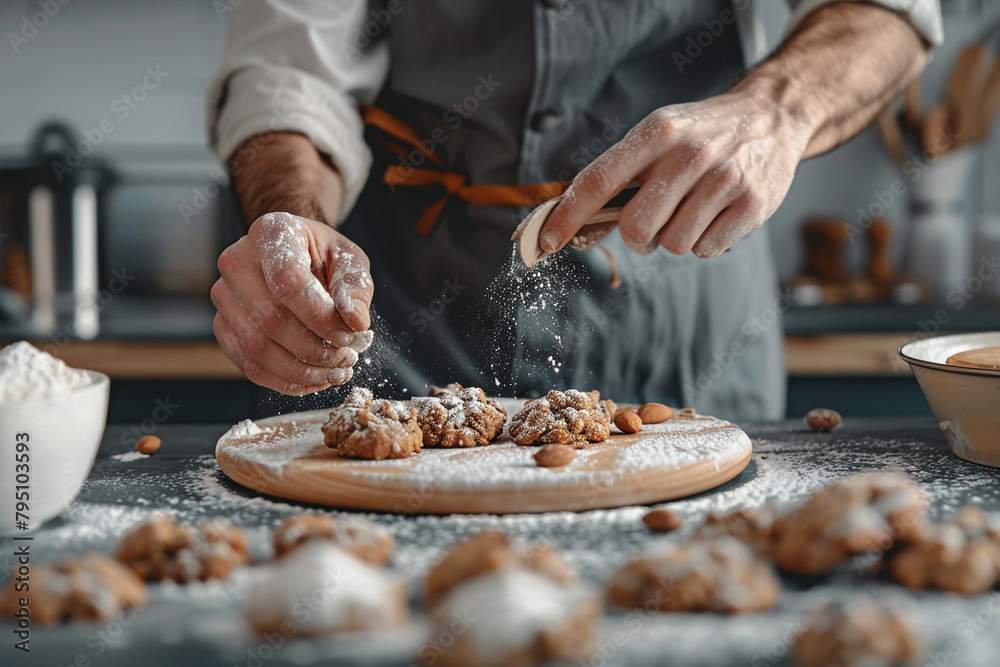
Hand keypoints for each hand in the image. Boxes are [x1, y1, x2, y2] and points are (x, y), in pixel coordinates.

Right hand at [212, 212, 373, 394]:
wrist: (296, 257)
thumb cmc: (323, 256)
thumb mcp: (349, 259)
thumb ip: (355, 287)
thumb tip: (357, 323)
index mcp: (270, 233)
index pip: (288, 281)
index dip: (321, 317)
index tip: (350, 335)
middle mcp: (236, 262)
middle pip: (271, 320)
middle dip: (316, 350)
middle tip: (347, 358)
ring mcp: (224, 296)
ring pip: (258, 349)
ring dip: (303, 371)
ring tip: (336, 371)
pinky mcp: (223, 327)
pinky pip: (250, 365)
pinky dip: (286, 381)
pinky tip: (315, 379)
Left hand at [540, 88, 811, 257]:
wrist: (772, 116)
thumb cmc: (700, 134)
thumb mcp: (656, 138)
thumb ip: (617, 181)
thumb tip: (572, 229)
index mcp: (657, 132)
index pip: (599, 180)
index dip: (568, 215)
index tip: (547, 241)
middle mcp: (689, 153)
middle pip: (635, 228)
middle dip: (636, 238)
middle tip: (651, 224)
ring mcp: (724, 179)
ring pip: (673, 245)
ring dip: (674, 238)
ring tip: (691, 210)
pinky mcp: (752, 205)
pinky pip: (705, 251)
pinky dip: (704, 242)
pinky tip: (715, 215)